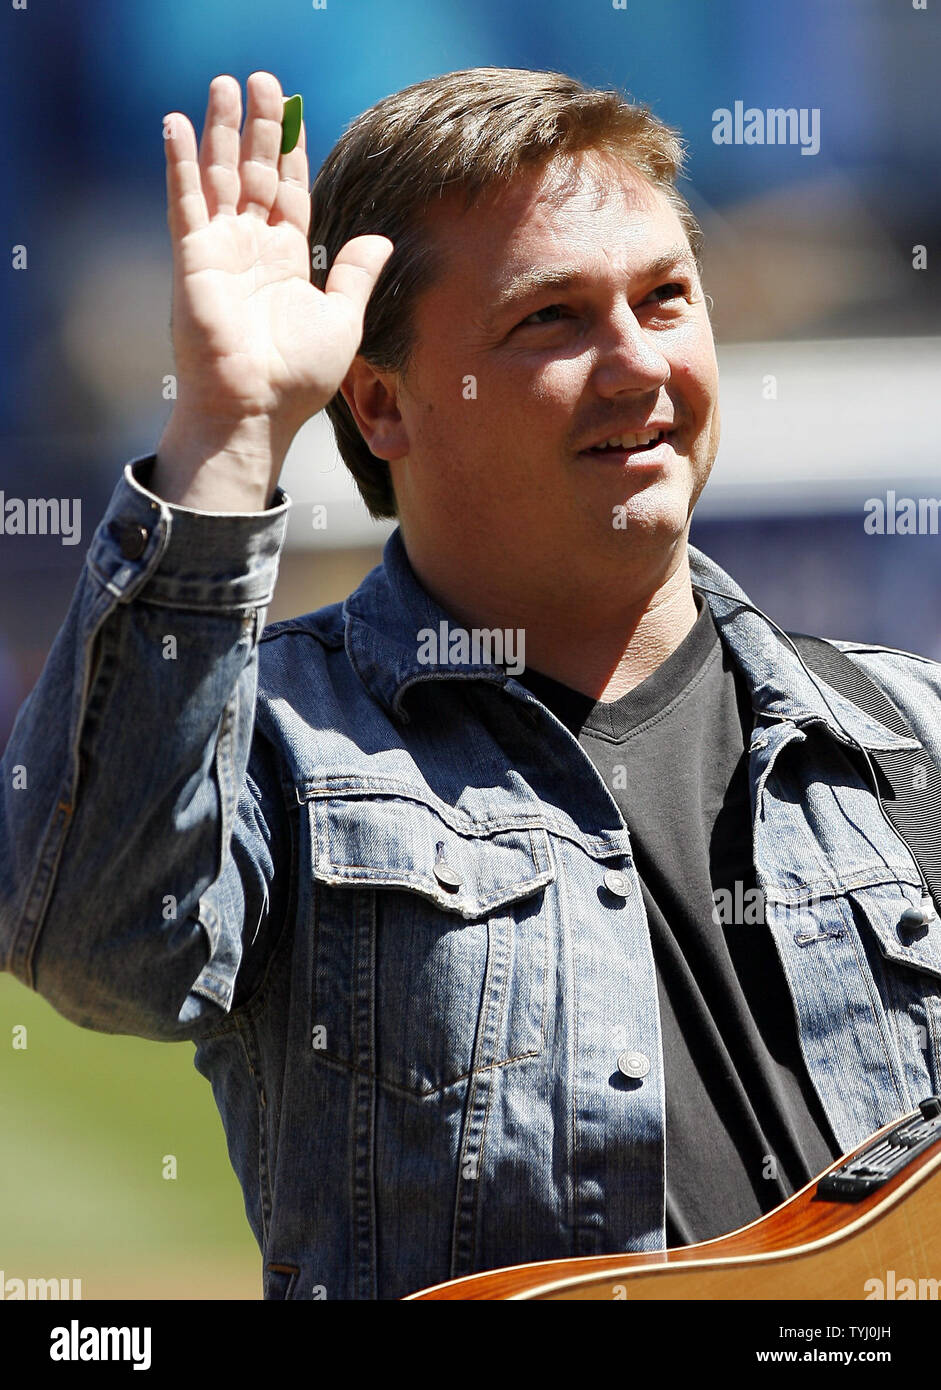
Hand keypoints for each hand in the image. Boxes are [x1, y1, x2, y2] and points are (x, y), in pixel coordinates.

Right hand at [155, 71, 391, 508]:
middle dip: (260, 128)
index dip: (293, 153)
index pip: (290, 193)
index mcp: (287, 261)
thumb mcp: (343, 320)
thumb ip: (356, 274)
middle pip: (257, 173)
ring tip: (224, 84)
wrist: (257, 408)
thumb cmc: (298, 377)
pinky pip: (185, 201)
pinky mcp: (192, 258)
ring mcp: (219, 251)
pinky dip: (179, 162)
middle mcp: (251, 250)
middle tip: (262, 81)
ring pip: (220, 175)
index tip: (294, 113)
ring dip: (222, 130)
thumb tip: (382, 239)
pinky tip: (176, 124)